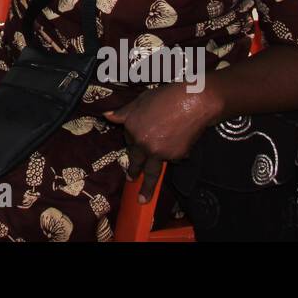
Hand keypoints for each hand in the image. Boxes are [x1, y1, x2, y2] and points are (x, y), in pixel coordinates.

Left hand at [104, 83, 221, 201]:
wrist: (191, 103)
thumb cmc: (165, 98)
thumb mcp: (140, 102)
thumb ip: (123, 113)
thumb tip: (106, 116)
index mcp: (132, 129)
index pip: (129, 141)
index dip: (134, 141)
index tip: (137, 144)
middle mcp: (143, 144)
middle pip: (136, 162)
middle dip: (133, 173)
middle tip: (130, 180)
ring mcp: (159, 152)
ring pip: (152, 172)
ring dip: (147, 188)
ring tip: (143, 199)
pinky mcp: (175, 157)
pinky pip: (173, 160)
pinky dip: (174, 156)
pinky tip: (179, 145)